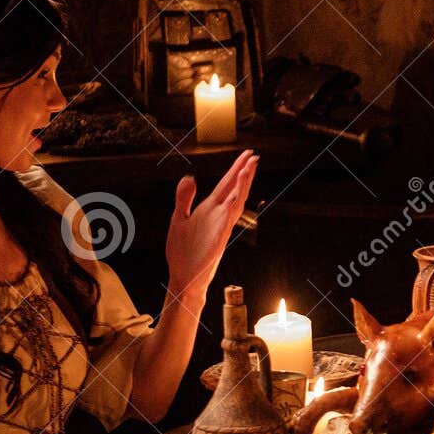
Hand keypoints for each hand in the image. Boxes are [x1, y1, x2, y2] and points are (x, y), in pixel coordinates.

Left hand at [166, 150, 258, 293]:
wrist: (183, 277)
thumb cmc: (183, 253)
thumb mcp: (179, 219)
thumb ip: (184, 198)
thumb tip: (190, 177)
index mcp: (209, 209)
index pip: (226, 185)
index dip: (236, 169)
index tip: (246, 156)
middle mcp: (218, 216)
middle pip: (235, 189)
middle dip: (244, 172)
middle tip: (254, 155)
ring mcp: (221, 226)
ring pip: (236, 201)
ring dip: (243, 184)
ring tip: (249, 167)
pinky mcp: (219, 237)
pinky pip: (229, 218)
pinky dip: (234, 205)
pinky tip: (238, 193)